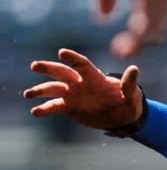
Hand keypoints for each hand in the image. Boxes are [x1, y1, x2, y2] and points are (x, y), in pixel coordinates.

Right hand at [25, 49, 144, 130]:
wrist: (121, 118)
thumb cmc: (128, 102)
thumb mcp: (132, 95)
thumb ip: (129, 84)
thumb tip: (134, 69)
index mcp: (95, 78)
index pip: (82, 65)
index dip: (73, 58)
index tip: (61, 52)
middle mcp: (80, 83)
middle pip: (62, 73)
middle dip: (49, 68)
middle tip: (34, 65)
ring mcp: (73, 95)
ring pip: (53, 89)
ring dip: (40, 90)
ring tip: (28, 94)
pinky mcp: (69, 107)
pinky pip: (53, 106)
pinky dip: (44, 109)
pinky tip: (35, 112)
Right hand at [92, 0, 166, 58]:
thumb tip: (104, 16)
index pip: (146, 17)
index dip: (135, 33)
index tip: (120, 48)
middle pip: (156, 20)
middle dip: (141, 39)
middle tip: (124, 54)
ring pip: (160, 16)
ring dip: (145, 34)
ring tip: (130, 49)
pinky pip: (159, 4)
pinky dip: (151, 21)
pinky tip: (142, 35)